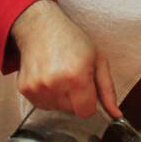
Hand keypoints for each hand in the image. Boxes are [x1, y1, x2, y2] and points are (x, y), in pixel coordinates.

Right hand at [12, 0, 120, 118]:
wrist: (40, 26)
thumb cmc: (71, 39)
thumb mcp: (98, 59)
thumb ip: (108, 90)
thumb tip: (116, 114)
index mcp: (77, 77)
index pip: (86, 112)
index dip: (89, 102)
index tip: (87, 89)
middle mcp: (55, 84)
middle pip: (71, 111)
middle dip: (75, 99)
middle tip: (72, 77)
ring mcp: (38, 87)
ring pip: (56, 108)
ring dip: (60, 97)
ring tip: (59, 75)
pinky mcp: (25, 88)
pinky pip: (41, 104)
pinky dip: (46, 95)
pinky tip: (48, 77)